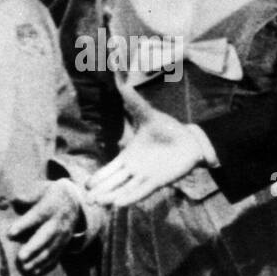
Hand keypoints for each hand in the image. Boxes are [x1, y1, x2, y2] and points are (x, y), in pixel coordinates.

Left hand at [7, 180, 83, 275]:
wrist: (76, 200)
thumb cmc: (52, 194)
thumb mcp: (43, 189)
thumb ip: (29, 196)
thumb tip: (15, 201)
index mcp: (50, 207)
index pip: (36, 216)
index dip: (24, 225)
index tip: (10, 233)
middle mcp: (58, 222)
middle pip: (45, 236)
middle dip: (33, 248)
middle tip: (20, 257)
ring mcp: (63, 234)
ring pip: (50, 249)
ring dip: (38, 260)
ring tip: (25, 268)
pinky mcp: (64, 243)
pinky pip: (56, 255)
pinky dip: (46, 265)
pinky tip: (35, 272)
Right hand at [86, 75, 206, 206]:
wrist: (190, 140)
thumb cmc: (168, 129)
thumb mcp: (146, 114)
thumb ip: (131, 99)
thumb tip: (118, 71)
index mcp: (128, 156)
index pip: (109, 170)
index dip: (98, 178)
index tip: (86, 185)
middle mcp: (134, 169)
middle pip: (113, 183)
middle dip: (101, 191)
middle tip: (88, 199)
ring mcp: (146, 177)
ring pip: (125, 189)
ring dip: (112, 196)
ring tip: (100, 203)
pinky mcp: (159, 181)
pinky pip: (142, 191)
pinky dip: (131, 197)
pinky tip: (119, 204)